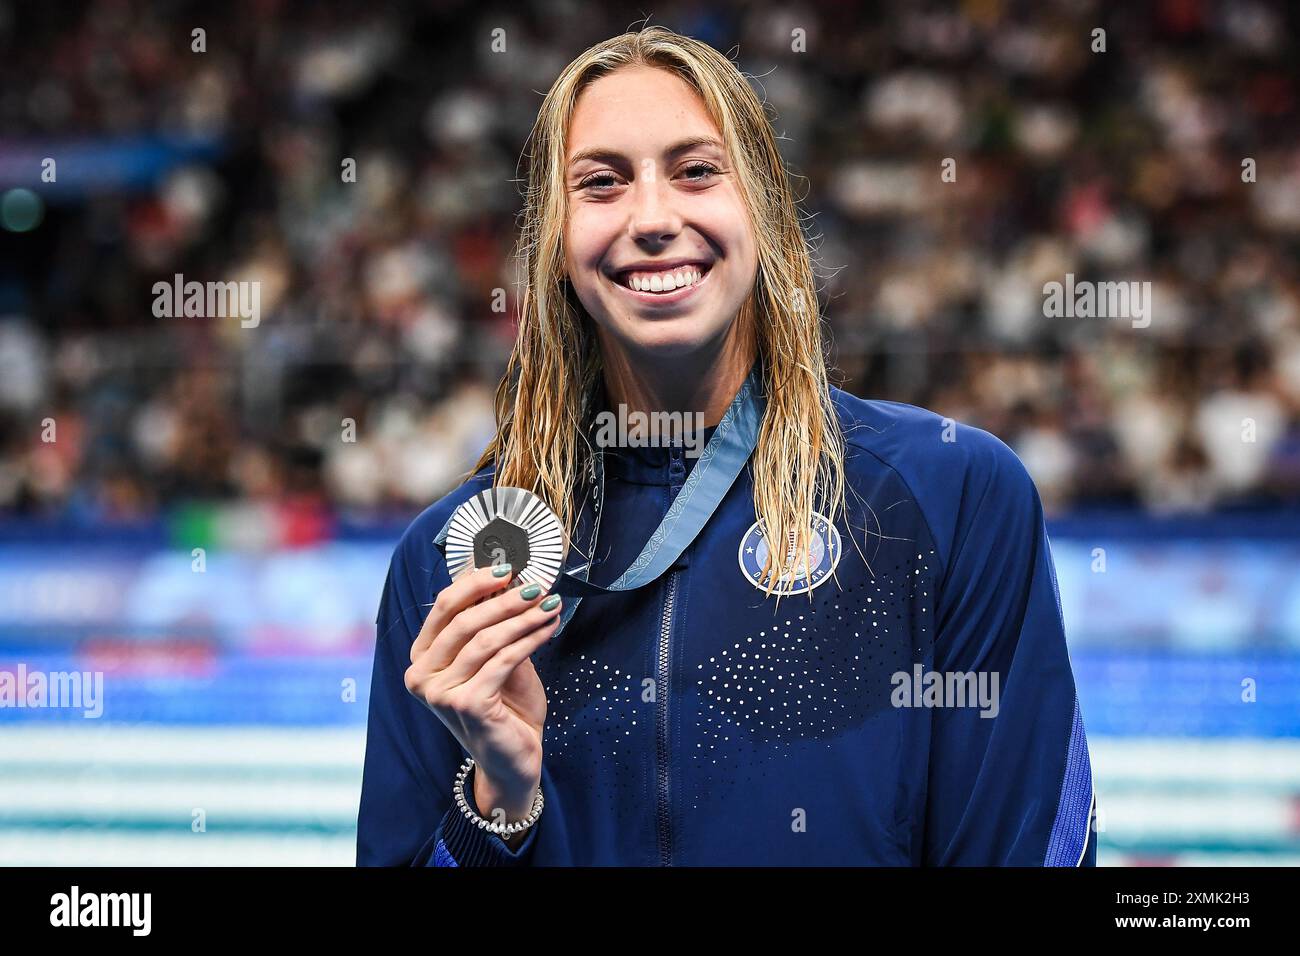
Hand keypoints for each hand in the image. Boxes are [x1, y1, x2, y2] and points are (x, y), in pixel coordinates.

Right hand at [404, 565, 561, 829]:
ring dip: (523, 617)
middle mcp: (421, 676)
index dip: (475, 582)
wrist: (512, 758)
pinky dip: (530, 639)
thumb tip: (508, 576)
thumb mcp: (494, 657)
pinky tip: (549, 627)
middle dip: (504, 598)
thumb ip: (492, 623)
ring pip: (485, 639)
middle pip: (463, 620)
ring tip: (550, 604)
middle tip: (536, 585)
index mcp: (421, 658)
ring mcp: (440, 693)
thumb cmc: (503, 706)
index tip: (508, 567)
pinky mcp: (467, 705)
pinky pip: (503, 660)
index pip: (443, 607)